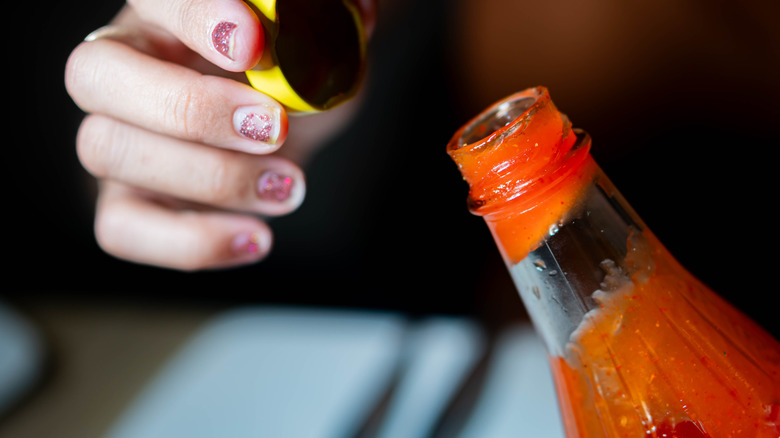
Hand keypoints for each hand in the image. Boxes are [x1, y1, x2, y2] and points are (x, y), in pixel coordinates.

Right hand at [65, 0, 373, 270]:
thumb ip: (327, 23)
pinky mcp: (129, 203)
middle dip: (192, 108)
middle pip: (96, 74)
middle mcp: (126, 71)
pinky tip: (257, 238)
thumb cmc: (294, 75)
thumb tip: (357, 14)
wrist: (284, 129)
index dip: (196, 17)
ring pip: (105, 151)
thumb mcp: (321, 42)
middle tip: (276, 128)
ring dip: (210, 178)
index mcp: (166, 15)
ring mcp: (118, 140)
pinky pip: (121, 230)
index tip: (255, 45)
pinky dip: (192, 244)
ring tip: (289, 187)